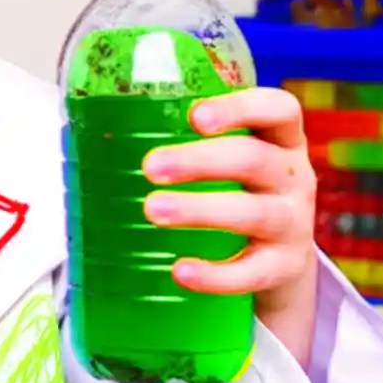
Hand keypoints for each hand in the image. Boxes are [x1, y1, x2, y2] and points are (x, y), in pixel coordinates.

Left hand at [140, 87, 319, 365]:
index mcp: (279, 139)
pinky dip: (217, 275)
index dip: (241, 108)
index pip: (278, 109)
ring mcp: (294, 225)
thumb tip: (88, 132)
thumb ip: (184, 142)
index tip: (195, 116)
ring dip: (201, 210)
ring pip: (253, 213)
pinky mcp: (284, 269)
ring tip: (153, 210)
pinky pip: (253, 272)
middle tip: (150, 167)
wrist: (279, 261)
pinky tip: (181, 271)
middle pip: (254, 159)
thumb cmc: (238, 191)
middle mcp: (293, 177)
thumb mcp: (227, 163)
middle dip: (200, 161)